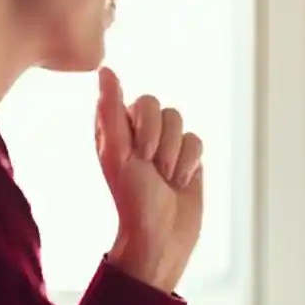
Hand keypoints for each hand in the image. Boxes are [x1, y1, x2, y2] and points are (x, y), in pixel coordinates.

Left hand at [95, 67, 203, 293]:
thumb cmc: (133, 198)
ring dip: (177, 155)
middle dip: (164, 143)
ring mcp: (166, 144)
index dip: (148, 127)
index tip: (141, 155)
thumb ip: (111, 110)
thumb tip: (106, 69)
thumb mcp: (117, 154)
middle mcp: (141, 132)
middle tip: (154, 169)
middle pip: (165, 111)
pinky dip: (191, 163)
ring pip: (182, 124)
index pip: (142, 102)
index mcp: (117, 128)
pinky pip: (198, 141)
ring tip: (167, 178)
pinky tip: (181, 181)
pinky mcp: (188, 157)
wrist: (161, 235)